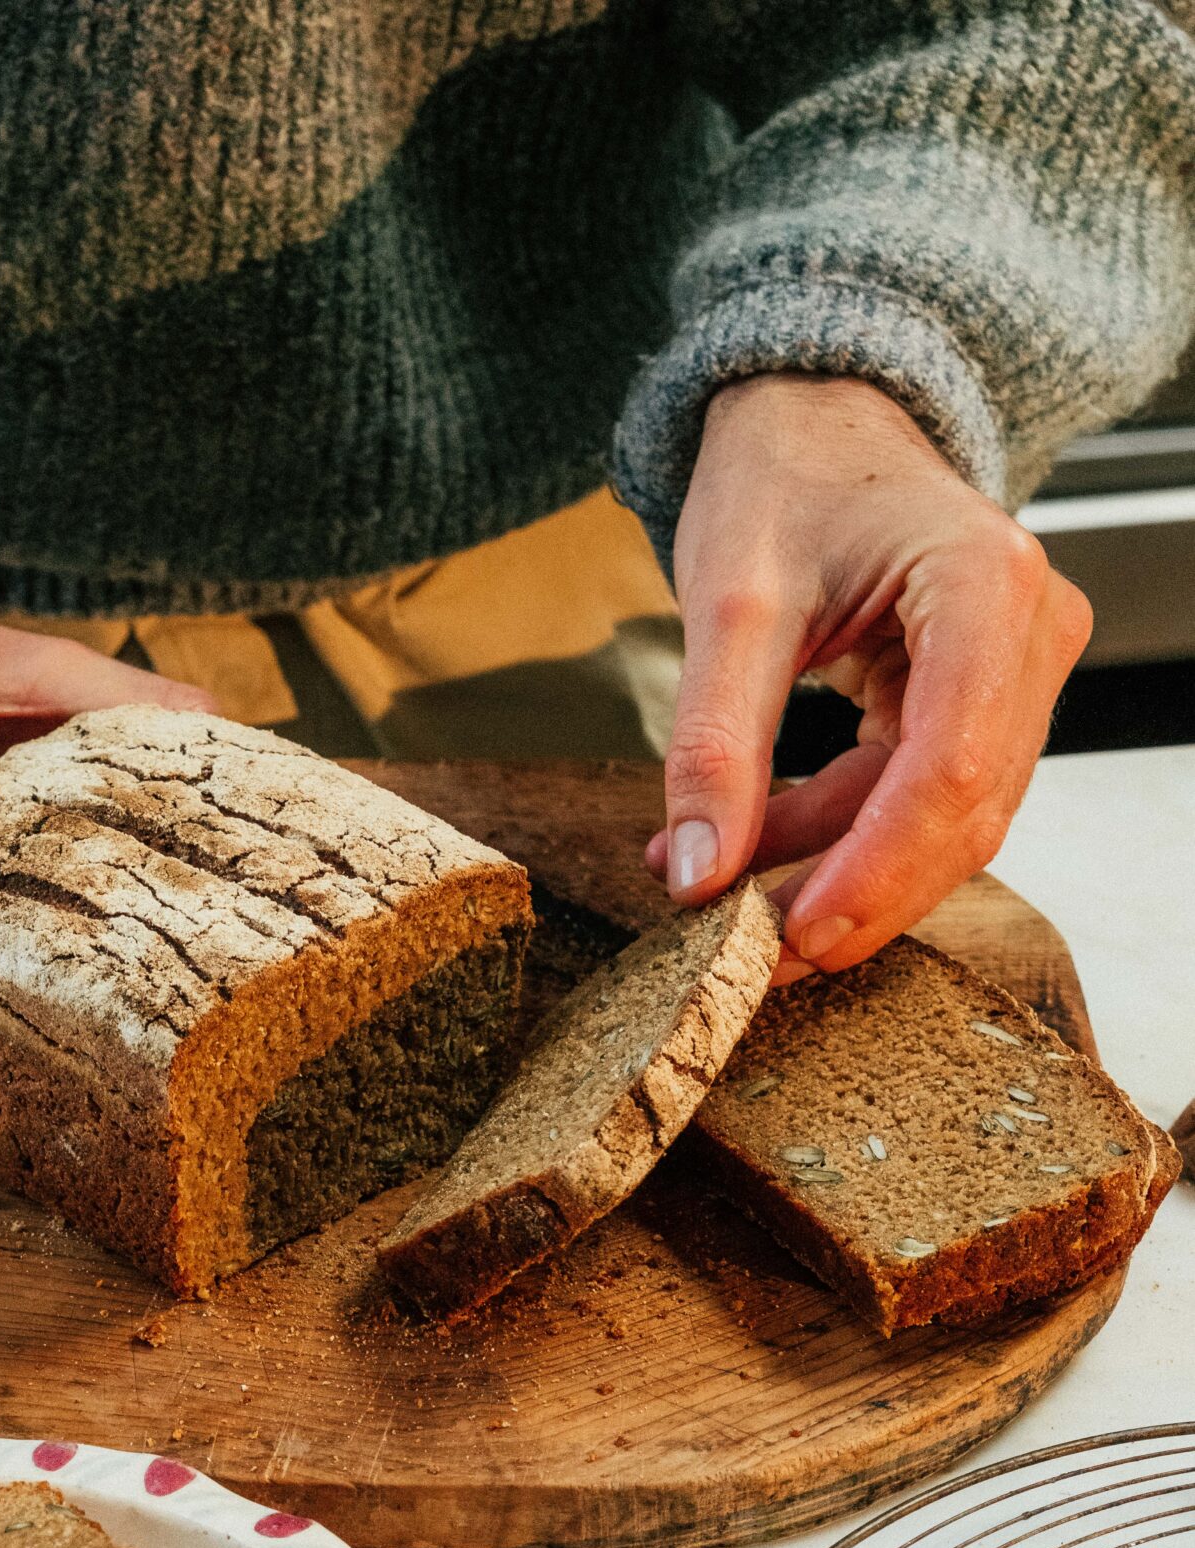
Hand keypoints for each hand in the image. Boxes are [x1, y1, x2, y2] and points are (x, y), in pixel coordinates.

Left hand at [646, 374, 1091, 980]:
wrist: (813, 414)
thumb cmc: (783, 474)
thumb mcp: (729, 603)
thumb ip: (713, 742)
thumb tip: (697, 875)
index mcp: (987, 587)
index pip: (950, 767)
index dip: (877, 870)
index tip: (793, 934)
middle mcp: (1030, 633)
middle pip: (960, 813)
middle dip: (852, 893)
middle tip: (746, 954)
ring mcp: (1016, 670)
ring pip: (939, 820)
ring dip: (831, 871)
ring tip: (713, 891)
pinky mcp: (979, 698)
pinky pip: (914, 796)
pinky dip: (832, 835)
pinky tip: (744, 846)